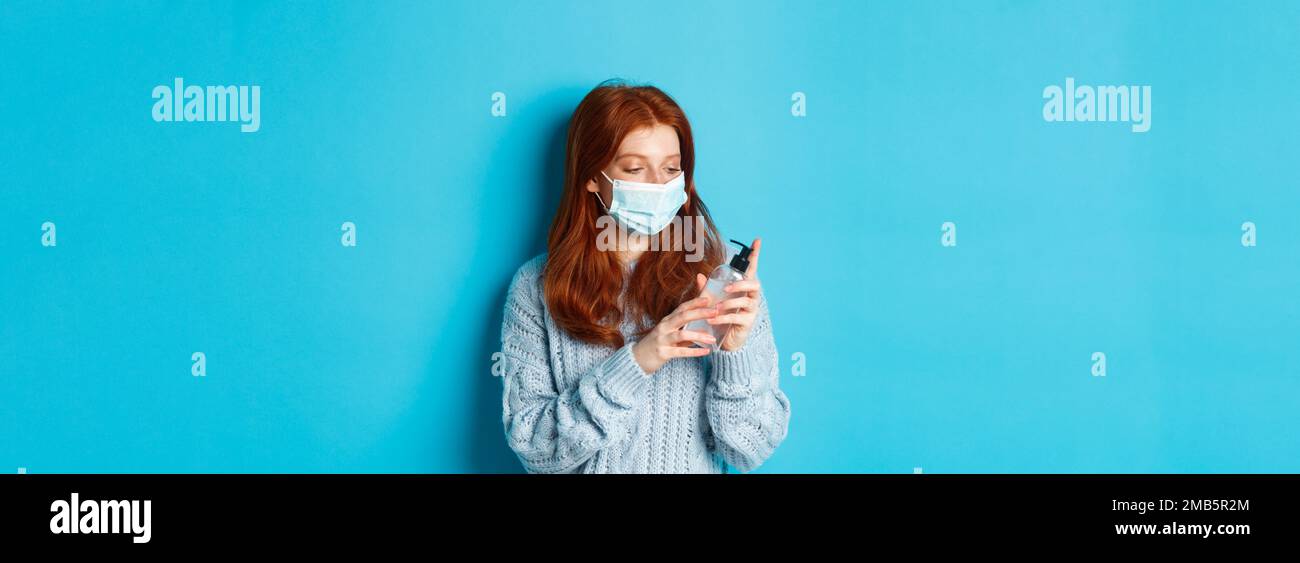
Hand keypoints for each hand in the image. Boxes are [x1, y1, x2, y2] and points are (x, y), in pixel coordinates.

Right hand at [632, 294, 718, 373]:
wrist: (637, 359)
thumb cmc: (656, 344)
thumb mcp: (670, 334)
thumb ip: (685, 331)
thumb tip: (704, 329)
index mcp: (667, 320)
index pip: (682, 307)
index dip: (695, 302)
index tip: (708, 298)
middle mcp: (664, 327)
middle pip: (683, 316)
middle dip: (700, 313)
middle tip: (716, 312)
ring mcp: (662, 340)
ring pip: (682, 335)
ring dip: (699, 335)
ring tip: (713, 338)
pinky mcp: (663, 353)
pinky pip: (681, 352)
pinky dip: (694, 352)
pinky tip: (706, 352)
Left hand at [706, 237, 762, 351]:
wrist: (724, 340)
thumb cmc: (721, 316)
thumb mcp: (712, 301)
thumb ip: (707, 290)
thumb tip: (699, 275)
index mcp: (743, 288)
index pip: (751, 269)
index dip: (755, 255)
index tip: (757, 240)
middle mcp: (751, 297)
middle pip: (754, 285)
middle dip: (741, 284)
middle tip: (727, 288)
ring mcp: (751, 311)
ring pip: (746, 302)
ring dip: (729, 303)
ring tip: (716, 308)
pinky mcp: (747, 323)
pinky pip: (737, 318)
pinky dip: (723, 318)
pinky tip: (713, 319)